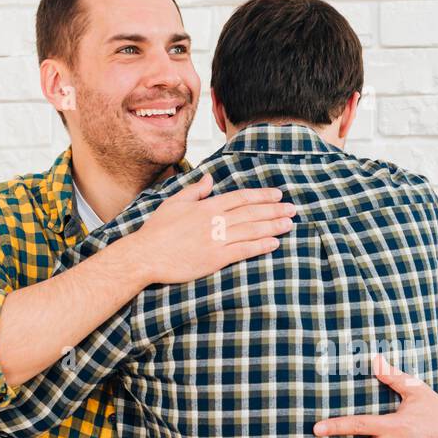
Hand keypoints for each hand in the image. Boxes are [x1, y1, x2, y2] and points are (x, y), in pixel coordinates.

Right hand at [121, 175, 296, 284]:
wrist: (145, 255)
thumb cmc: (156, 231)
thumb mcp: (173, 203)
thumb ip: (194, 190)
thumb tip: (210, 179)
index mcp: (206, 206)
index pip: (241, 198)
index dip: (261, 196)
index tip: (277, 195)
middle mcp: (215, 221)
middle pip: (251, 212)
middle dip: (274, 210)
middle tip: (292, 209)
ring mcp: (216, 240)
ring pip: (251, 230)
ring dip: (273, 226)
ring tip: (289, 224)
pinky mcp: (215, 258)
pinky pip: (243, 250)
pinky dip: (260, 246)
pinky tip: (274, 243)